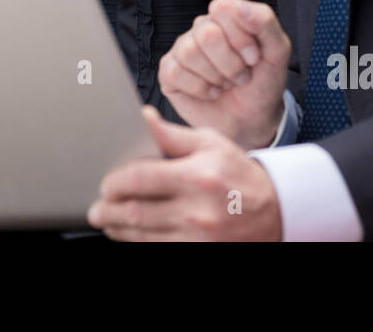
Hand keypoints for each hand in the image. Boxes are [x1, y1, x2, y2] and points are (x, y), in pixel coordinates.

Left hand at [86, 106, 282, 240]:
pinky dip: (140, 244)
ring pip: (144, 237)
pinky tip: (131, 235)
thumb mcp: (210, 143)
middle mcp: (197, 211)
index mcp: (197, 176)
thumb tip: (140, 117)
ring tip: (108, 221)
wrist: (276, 210)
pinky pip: (160, 251)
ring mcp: (199, 239)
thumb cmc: (239, 174)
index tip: (106, 183)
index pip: (141, 179)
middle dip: (108, 211)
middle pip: (137, 213)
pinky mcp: (201, 254)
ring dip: (119, 230)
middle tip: (96, 208)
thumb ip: (170, 135)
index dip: (115, 183)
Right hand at [158, 0, 290, 148]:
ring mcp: (182, 48)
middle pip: (206, 33)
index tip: (254, 58)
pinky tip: (211, 92)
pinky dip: (200, 89)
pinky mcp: (169, 71)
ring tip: (226, 84)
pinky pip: (175, 72)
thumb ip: (265, 23)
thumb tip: (240, 7)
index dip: (240, 36)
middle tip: (240, 77)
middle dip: (230, 63)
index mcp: (227, 17)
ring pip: (189, 52)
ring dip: (216, 77)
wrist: (252, 120)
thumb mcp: (277, 53)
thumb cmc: (263, 83)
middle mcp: (202, 28)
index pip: (223, 7)